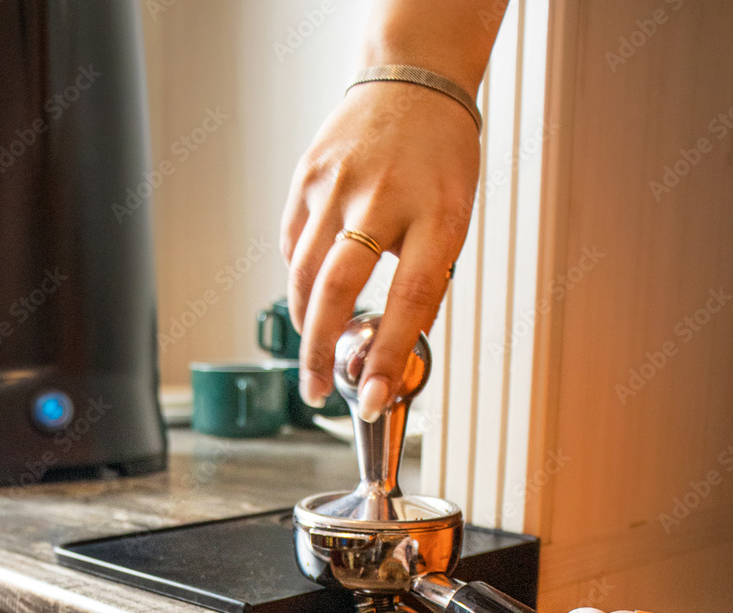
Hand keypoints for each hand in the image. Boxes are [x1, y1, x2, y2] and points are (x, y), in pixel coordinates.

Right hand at [280, 81, 479, 420]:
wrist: (413, 80)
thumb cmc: (439, 158)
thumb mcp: (455, 221)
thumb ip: (425, 281)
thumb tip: (394, 342)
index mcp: (436, 214)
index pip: (409, 300)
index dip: (386, 356)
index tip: (372, 397)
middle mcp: (383, 198)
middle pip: (337, 289)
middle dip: (322, 353)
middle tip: (318, 391)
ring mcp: (339, 184)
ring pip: (303, 272)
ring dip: (304, 323)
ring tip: (311, 350)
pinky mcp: (308, 176)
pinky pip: (293, 243)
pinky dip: (298, 276)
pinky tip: (310, 291)